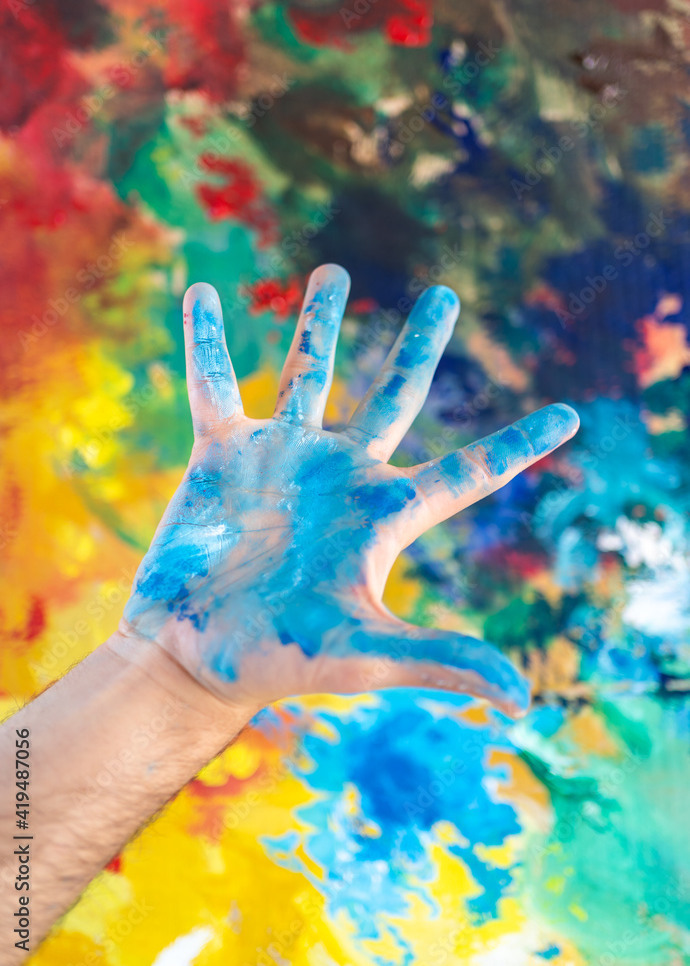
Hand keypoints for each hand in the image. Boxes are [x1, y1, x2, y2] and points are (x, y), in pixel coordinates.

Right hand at [118, 264, 577, 716]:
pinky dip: (206, 340)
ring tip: (335, 269)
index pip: (468, 472)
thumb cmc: (279, 660)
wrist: (193, 656)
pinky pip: (215, 383)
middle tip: (445, 294)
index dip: (518, 443)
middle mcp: (340, 474)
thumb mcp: (364, 654)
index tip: (569, 416)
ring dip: (318, 320)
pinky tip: (201, 292)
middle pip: (393, 394)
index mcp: (384, 514)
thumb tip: (522, 700)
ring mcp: (282, 457)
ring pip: (308, 371)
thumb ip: (440, 660)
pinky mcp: (222, 452)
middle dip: (418, 344)